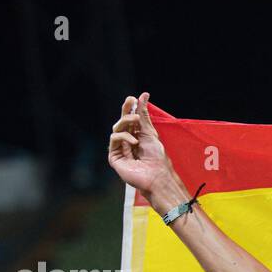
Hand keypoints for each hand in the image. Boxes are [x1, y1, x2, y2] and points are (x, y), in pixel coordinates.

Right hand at [107, 92, 182, 206]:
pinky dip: (124, 136)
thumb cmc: (157, 158)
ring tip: (136, 121)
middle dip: (126, 111)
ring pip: (117, 128)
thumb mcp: (150, 132)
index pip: (130, 120)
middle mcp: (127, 142)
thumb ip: (144, 115)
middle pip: (122, 122)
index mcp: (136, 137)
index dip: (130, 108)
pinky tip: (134, 141)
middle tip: (130, 101)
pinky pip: (114, 139)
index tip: (134, 98)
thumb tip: (143, 95)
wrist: (157, 176)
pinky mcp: (114, 156)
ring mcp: (120, 149)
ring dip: (126, 122)